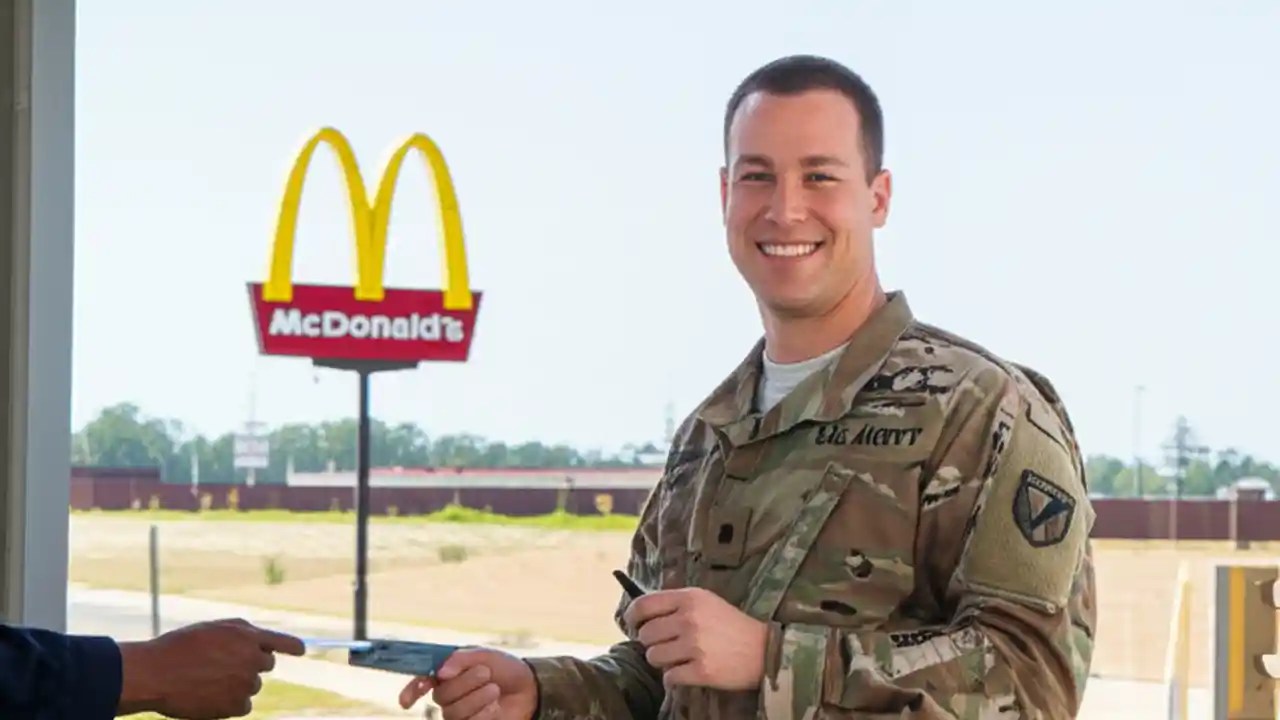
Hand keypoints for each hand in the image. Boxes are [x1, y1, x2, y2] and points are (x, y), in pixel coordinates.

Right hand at [116, 618, 304, 718]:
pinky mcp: (237, 705)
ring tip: (208, 680)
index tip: (301, 650)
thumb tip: (262, 643)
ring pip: (252, 686)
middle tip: (222, 665)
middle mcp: (253, 658)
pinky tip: (210, 696)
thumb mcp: (213, 628)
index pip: (281, 641)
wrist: (156, 674)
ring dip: (237, 684)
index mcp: (248, 636)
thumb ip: (242, 633)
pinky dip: (231, 704)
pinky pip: (244, 706)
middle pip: (265, 664)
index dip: (293, 646)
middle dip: (250, 664)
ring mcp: (246, 683)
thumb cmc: (179, 648)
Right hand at [399, 646, 538, 719]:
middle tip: (486, 674)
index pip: (421, 683)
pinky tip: (495, 708)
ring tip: (495, 690)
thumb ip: (462, 659)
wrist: (530, 689)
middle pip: (441, 696)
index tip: (407, 700)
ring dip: (477, 698)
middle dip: (465, 683)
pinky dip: (484, 714)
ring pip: (453, 712)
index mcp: (447, 675)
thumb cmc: (505, 670)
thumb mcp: (486, 656)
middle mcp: (449, 696)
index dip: (411, 690)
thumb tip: (441, 672)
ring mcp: (459, 714)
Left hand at [624, 587, 767, 690]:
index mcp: (689, 598)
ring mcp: (694, 646)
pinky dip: (673, 678)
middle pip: (645, 634)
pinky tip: (685, 672)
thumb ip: (676, 604)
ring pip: (653, 657)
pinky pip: (669, 677)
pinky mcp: (701, 671)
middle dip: (650, 643)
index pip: (644, 605)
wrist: (763, 650)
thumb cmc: (731, 625)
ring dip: (661, 661)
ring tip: (678, 658)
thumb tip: (641, 615)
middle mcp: (689, 619)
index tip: (632, 625)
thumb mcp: (706, 602)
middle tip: (664, 645)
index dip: (632, 617)